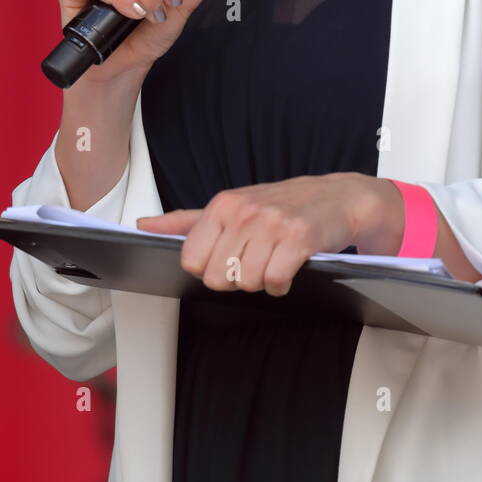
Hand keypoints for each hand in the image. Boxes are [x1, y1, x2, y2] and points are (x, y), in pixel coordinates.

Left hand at [136, 172, 386, 296]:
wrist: (338, 197)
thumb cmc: (282, 204)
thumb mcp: (232, 206)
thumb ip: (186, 221)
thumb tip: (143, 225)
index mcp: (223, 205)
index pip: (192, 260)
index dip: (211, 269)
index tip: (229, 258)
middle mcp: (245, 211)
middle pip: (219, 277)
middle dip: (237, 279)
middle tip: (255, 261)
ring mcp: (273, 223)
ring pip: (247, 281)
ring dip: (262, 281)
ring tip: (274, 261)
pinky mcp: (299, 238)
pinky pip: (276, 281)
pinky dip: (282, 284)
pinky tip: (289, 268)